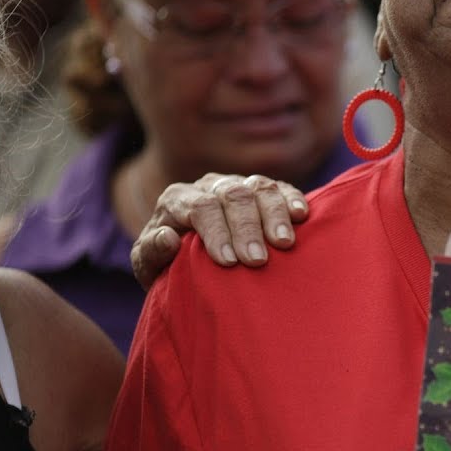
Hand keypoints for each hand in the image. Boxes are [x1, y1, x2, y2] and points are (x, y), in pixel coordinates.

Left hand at [130, 173, 308, 288]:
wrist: (185, 259)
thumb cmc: (167, 266)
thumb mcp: (148, 266)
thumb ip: (151, 253)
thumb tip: (169, 237)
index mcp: (178, 199)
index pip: (200, 207)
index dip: (216, 232)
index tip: (228, 262)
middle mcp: (209, 186)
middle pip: (232, 196)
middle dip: (246, 228)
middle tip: (257, 260)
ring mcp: (238, 185)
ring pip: (259, 187)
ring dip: (274, 214)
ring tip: (284, 243)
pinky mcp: (262, 192)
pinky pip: (280, 187)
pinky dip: (292, 199)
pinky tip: (301, 216)